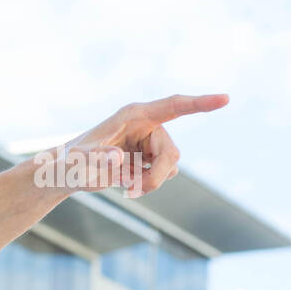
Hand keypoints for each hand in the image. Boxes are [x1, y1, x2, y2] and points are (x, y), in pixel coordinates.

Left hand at [41, 93, 228, 197]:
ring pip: (170, 166)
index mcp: (133, 116)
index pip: (174, 106)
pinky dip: (147, 184)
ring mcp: (148, 142)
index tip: (226, 99)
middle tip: (131, 191)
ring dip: (149, 181)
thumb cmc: (69, 163)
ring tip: (121, 184)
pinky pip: (163, 174)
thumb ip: (97, 159)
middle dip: (156, 175)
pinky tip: (126, 184)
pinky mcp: (148, 157)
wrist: (64, 174)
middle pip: (171, 152)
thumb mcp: (80, 162)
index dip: (200, 103)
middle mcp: (145, 125)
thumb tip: (118, 158)